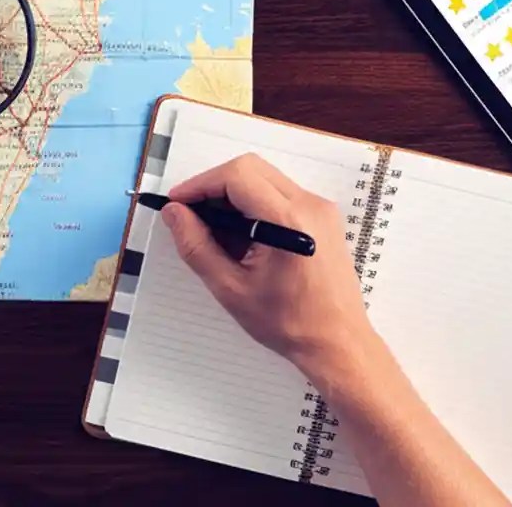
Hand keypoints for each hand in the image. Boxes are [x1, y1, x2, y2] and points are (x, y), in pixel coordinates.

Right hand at [161, 153, 376, 388]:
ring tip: (216, 233)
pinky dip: (254, 205)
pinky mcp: (323, 217)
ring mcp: (320, 208)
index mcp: (289, 221)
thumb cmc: (288, 323)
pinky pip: (280, 193)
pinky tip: (242, 238)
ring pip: (265, 178)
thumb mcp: (231, 289)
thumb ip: (197, 246)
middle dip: (214, 186)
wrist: (337, 342)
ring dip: (234, 196)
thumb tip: (174, 213)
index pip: (236, 176)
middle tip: (191, 215)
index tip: (177, 203)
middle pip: (250, 168)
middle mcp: (310, 205)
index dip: (200, 184)